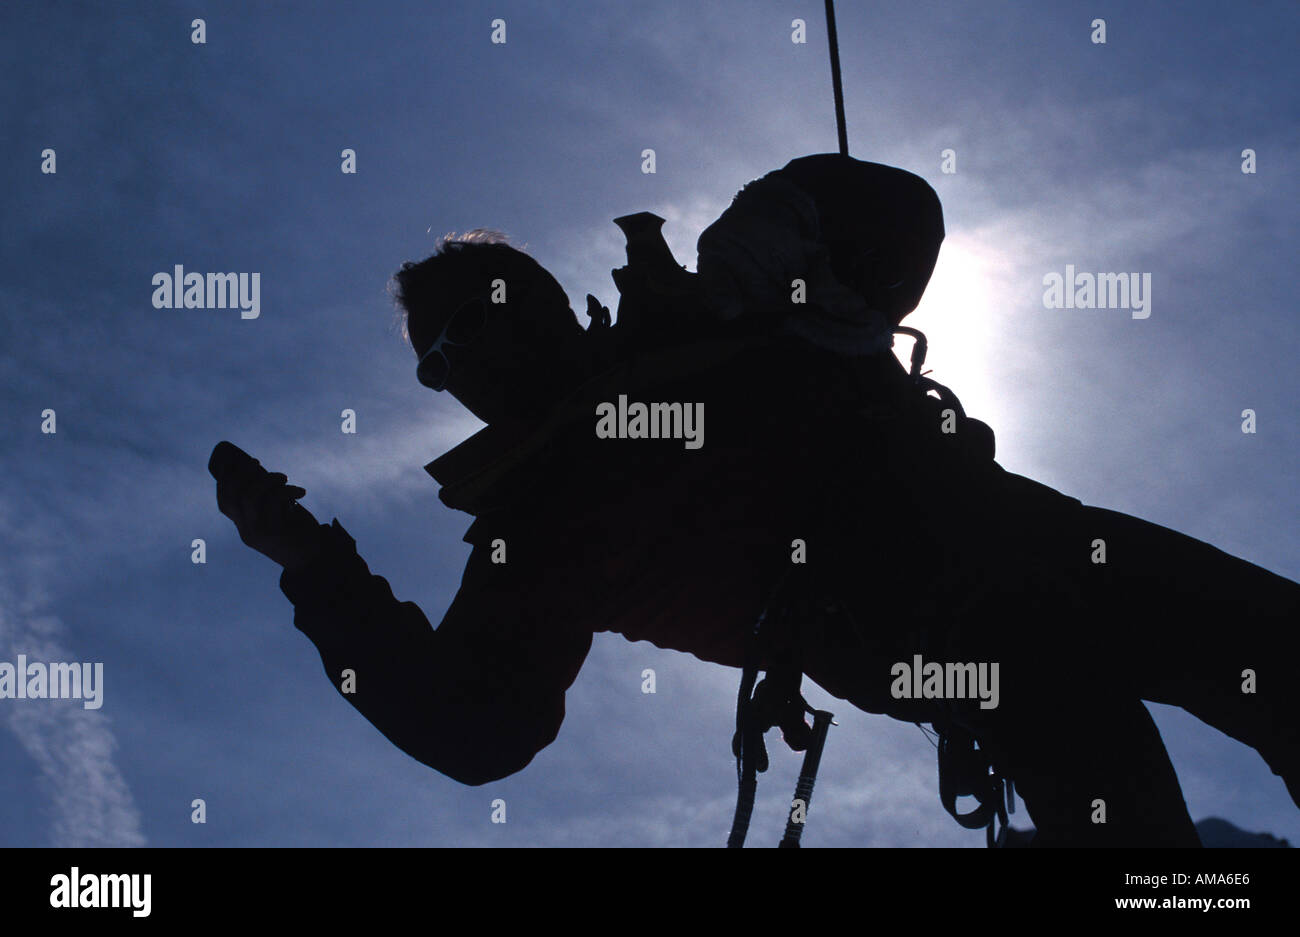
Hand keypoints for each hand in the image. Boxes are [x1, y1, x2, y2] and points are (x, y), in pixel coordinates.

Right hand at [209, 441, 324, 569]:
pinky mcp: (275, 532)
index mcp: (245, 526)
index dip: (225, 480)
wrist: (315, 561)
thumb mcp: (280, 516)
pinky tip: (300, 492)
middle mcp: (247, 530)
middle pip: (233, 495)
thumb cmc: (299, 533)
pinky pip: (274, 501)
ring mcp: (258, 532)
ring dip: (267, 479)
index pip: (225, 502)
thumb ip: (269, 500)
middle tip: (258, 462)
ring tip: (284, 477)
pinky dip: (286, 490)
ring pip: (250, 496)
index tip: (236, 463)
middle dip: (242, 473)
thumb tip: (264, 472)